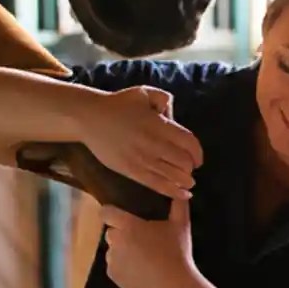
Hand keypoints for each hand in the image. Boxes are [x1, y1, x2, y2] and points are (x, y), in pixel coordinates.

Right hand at [79, 86, 203, 199]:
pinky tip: (180, 195)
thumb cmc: (118, 104)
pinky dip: (171, 191)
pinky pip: (155, 184)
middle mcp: (154, 144)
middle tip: (190, 170)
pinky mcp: (131, 170)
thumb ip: (164, 101)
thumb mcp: (144, 93)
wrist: (90, 118)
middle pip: (183, 162)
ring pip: (172, 176)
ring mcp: (142, 159)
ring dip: (184, 182)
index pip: (189, 143)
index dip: (198, 153)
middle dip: (190, 168)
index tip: (198, 159)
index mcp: (159, 125)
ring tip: (189, 184)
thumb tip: (174, 116)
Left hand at [102, 197, 196, 287]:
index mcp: (128, 226)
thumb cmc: (177, 253)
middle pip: (111, 231)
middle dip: (122, 234)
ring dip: (123, 251)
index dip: (112, 212)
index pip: (106, 212)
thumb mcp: (181, 225)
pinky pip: (114, 266)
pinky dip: (123, 267)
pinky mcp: (113, 276)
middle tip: (141, 239)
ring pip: (113, 250)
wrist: (175, 286)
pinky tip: (140, 270)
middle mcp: (115, 241)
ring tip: (143, 257)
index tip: (122, 215)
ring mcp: (112, 260)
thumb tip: (181, 189)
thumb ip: (178, 204)